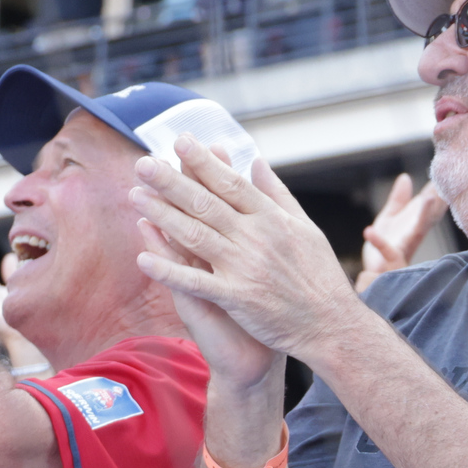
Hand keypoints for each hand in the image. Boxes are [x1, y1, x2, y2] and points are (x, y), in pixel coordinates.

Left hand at [133, 139, 360, 381]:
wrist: (332, 325)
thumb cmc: (320, 277)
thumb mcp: (306, 228)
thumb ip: (277, 194)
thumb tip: (256, 161)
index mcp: (272, 218)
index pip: (232, 183)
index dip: (204, 161)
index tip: (180, 141)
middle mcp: (257, 237)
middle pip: (206, 202)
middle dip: (171, 181)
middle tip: (143, 162)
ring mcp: (245, 267)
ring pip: (195, 235)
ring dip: (162, 215)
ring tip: (136, 196)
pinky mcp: (237, 297)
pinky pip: (196, 282)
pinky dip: (169, 270)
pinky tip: (144, 258)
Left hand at [357, 173, 448, 293]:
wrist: (375, 273)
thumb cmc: (387, 246)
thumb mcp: (390, 218)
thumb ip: (399, 199)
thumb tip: (406, 177)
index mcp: (415, 224)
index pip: (431, 205)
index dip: (440, 190)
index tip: (450, 172)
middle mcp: (413, 235)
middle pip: (430, 214)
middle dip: (440, 198)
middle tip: (450, 180)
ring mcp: (403, 247)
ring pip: (416, 231)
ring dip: (424, 215)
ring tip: (428, 199)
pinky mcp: (387, 260)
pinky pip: (385, 250)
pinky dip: (378, 242)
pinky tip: (369, 232)